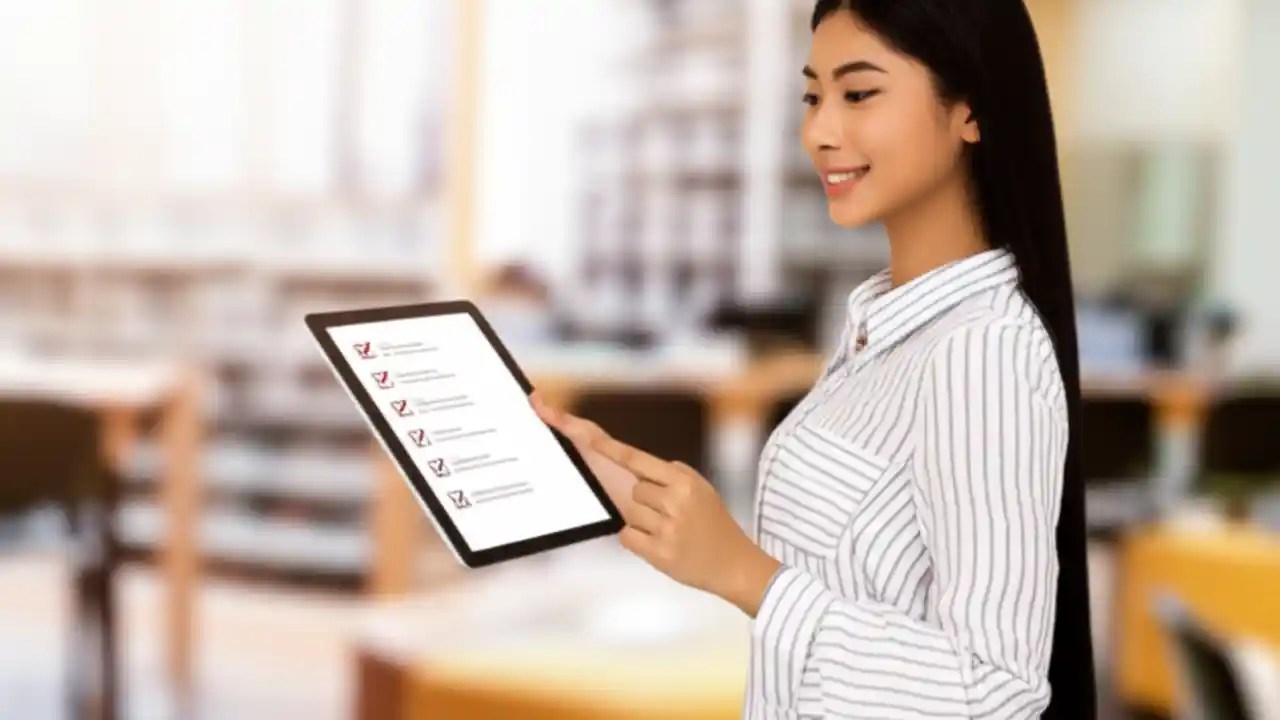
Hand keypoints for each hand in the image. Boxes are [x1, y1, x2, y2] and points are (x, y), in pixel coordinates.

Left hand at [529, 391, 781, 615]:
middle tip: (670, 514)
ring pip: (627, 513)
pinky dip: (640, 541)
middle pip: (629, 490)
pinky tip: (665, 544)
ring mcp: (667, 527)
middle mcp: (674, 499)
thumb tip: (628, 468)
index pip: (632, 457)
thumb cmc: (712, 523)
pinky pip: (627, 537)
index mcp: (683, 479)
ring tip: (672, 530)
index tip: (566, 425)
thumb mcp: (698, 489)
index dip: (598, 444)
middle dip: (643, 501)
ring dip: (643, 521)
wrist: (735, 564)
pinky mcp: (660, 553)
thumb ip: (666, 477)